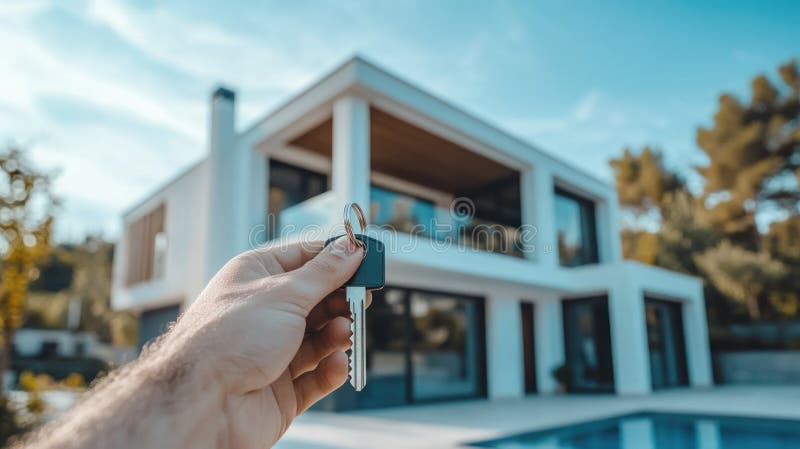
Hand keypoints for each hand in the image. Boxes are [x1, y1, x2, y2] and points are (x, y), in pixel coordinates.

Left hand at [168, 237, 368, 447]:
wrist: (201, 405)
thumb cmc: (227, 340)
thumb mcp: (285, 294)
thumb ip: (325, 274)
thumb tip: (351, 250)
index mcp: (256, 278)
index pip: (303, 258)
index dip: (335, 257)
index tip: (364, 258)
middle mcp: (263, 313)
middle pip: (316, 299)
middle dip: (341, 299)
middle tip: (361, 299)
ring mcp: (273, 353)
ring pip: (320, 339)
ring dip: (338, 334)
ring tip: (345, 332)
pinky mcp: (282, 390)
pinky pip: (316, 376)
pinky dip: (331, 369)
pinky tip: (336, 363)